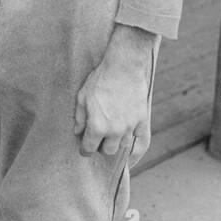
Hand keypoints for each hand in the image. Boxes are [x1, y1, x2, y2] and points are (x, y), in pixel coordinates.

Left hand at [73, 24, 156, 159]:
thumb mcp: (82, 97)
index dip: (85, 149)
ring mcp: (130, 127)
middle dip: (101, 147)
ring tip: (112, 135)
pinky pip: (141, 142)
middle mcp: (114, 131)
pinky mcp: (142, 121)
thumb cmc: (100, 80)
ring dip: (116, 143)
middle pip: (107, 151)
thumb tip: (78, 132)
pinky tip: (132, 154)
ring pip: (122, 146)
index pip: (89, 148)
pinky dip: (136, 150)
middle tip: (98, 139)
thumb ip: (79, 118)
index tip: (84, 148)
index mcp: (97, 126)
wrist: (124, 66)